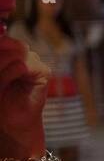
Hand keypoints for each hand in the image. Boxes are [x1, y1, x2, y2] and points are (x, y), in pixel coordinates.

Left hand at [0, 35, 49, 155]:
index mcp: (9, 50)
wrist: (10, 122)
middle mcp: (22, 52)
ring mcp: (34, 60)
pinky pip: (22, 65)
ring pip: (13, 54)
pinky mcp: (43, 72)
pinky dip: (9, 75)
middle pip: (5, 42)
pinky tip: (5, 84)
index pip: (1, 38)